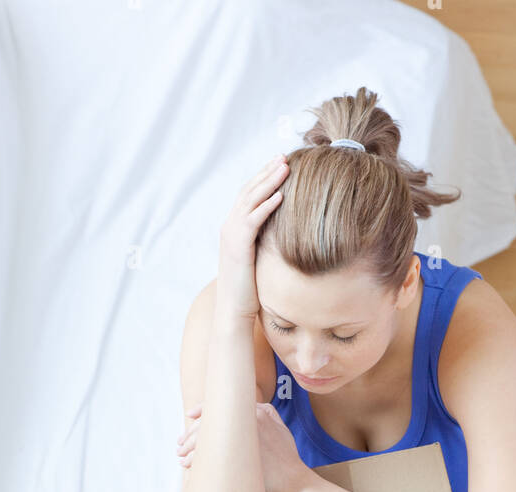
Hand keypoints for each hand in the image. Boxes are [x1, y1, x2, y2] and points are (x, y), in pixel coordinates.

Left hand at [176, 402, 306, 491]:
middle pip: (208, 423)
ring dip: (188, 449)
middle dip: (190, 435)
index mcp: (257, 410)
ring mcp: (240, 438)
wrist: (294, 483)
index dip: (201, 411)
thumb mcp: (281, 428)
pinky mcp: (233, 457)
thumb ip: (268, 415)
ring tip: (181, 458)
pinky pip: (205, 455)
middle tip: (180, 445)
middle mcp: (247, 419)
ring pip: (204, 439)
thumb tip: (258, 409)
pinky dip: (194, 460)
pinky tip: (188, 466)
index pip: (221, 404)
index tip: (189, 417)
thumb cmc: (288, 460)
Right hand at [216, 155, 288, 320]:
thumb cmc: (249, 291)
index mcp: (234, 228)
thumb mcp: (258, 260)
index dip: (263, 178)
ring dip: (269, 182)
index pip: (248, 195)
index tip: (280, 164)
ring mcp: (232, 234)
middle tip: (284, 156)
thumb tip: (284, 236)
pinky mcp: (238, 246)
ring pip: (250, 200)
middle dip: (266, 172)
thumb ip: (266, 243)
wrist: (233, 311)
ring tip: (285, 167)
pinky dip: (266, 205)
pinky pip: (253, 219)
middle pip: (249, 190)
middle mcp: (230, 226)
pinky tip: (281, 194)